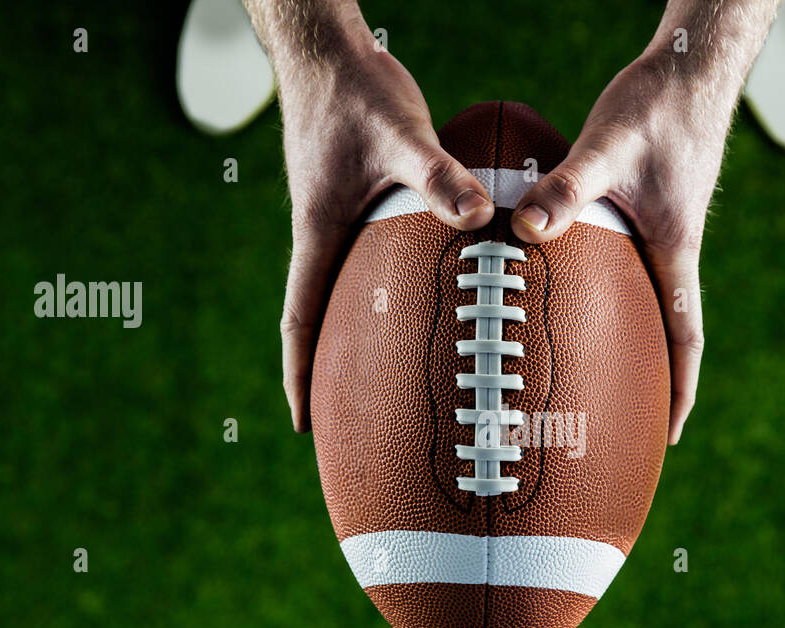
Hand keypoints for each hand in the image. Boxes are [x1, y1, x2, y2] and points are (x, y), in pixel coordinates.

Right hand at [246, 2, 493, 430]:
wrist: (326, 48)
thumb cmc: (354, 89)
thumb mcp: (400, 132)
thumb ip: (439, 175)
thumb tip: (483, 219)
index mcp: (320, 233)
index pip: (302, 320)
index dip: (301, 374)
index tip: (305, 423)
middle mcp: (326, 236)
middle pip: (323, 320)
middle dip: (332, 373)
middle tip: (352, 423)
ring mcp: (342, 221)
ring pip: (348, 293)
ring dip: (361, 336)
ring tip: (394, 381)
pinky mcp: (360, 202)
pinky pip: (374, 262)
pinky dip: (392, 291)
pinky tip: (428, 300)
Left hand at [511, 1, 778, 443]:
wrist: (692, 62)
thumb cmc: (659, 102)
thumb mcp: (610, 143)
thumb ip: (567, 186)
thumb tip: (524, 228)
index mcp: (674, 249)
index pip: (685, 336)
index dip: (680, 388)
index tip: (668, 434)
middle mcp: (670, 249)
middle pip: (664, 331)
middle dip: (650, 381)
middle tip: (622, 425)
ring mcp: (659, 232)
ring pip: (644, 302)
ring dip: (627, 341)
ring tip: (590, 377)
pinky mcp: (645, 211)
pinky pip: (624, 268)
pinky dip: (605, 293)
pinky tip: (568, 290)